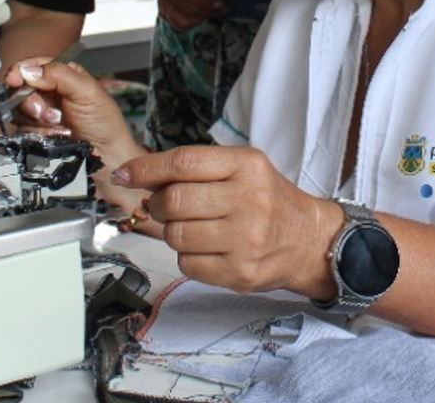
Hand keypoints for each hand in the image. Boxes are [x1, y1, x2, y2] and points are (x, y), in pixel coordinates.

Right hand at [3, 60, 143, 178]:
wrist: (107, 158)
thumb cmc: (103, 122)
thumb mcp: (87, 91)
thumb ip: (59, 75)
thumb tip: (28, 70)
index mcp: (62, 75)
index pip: (33, 66)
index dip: (20, 71)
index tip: (14, 80)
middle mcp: (48, 93)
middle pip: (21, 88)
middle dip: (31, 101)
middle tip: (46, 113)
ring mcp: (40, 115)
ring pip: (19, 111)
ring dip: (37, 120)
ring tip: (58, 126)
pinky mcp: (35, 135)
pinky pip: (22, 131)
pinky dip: (38, 134)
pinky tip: (55, 136)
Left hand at [113, 146, 341, 297]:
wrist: (309, 241)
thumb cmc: (268, 201)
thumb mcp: (242, 169)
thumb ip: (196, 169)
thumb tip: (139, 176)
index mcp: (247, 166)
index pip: (184, 162)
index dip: (147, 168)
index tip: (125, 174)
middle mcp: (249, 200)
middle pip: (174, 200)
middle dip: (159, 204)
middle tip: (166, 206)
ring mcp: (245, 240)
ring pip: (176, 235)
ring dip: (173, 232)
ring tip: (194, 228)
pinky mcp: (240, 273)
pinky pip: (187, 265)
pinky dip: (188, 257)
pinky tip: (208, 249)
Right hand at [157, 0, 224, 30]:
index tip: (220, 2)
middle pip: (184, 4)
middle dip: (206, 9)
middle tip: (223, 8)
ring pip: (180, 17)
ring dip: (200, 17)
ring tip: (214, 12)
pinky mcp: (163, 10)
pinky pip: (178, 24)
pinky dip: (192, 23)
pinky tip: (202, 16)